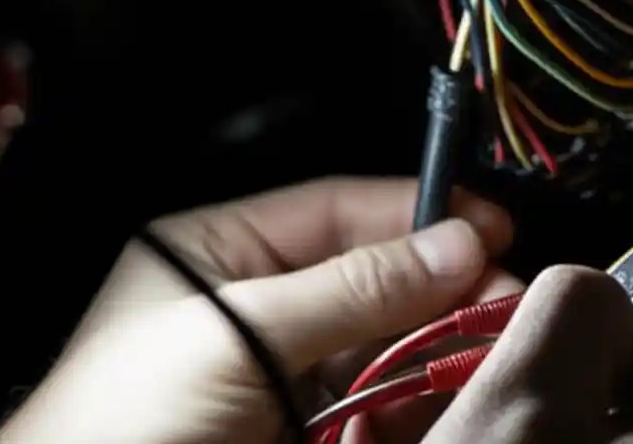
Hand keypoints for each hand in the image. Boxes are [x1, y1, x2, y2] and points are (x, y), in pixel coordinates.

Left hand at [0, 177, 519, 443]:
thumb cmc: (128, 420)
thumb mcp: (239, 333)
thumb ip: (355, 288)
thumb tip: (458, 243)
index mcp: (223, 254)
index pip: (337, 211)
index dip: (416, 211)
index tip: (489, 225)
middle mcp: (260, 306)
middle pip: (373, 277)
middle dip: (442, 284)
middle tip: (504, 297)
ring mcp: (284, 377)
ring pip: (386, 343)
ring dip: (441, 344)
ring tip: (494, 344)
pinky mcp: (307, 435)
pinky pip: (379, 406)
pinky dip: (420, 401)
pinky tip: (456, 391)